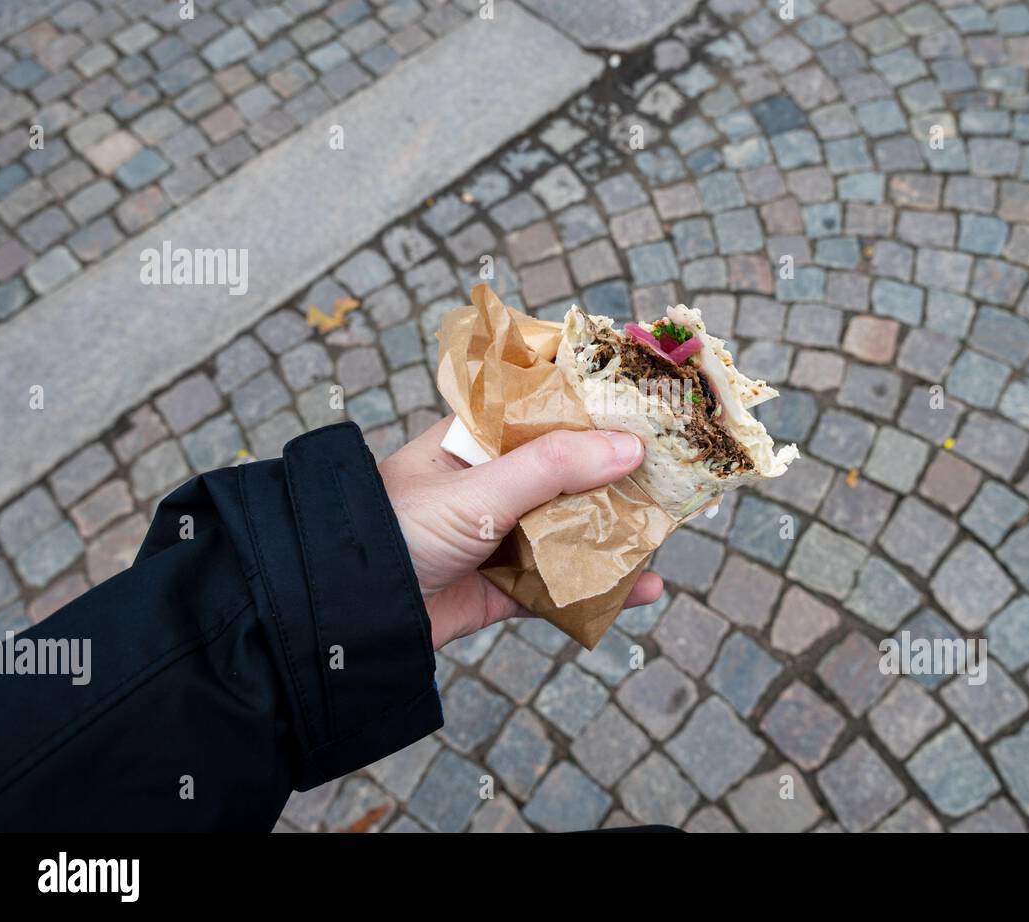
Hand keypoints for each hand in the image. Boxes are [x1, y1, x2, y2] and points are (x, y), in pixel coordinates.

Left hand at [378, 414, 664, 649]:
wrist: (351, 616)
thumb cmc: (398, 530)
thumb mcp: (479, 490)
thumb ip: (553, 468)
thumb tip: (630, 448)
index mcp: (478, 441)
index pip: (548, 413)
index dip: (599, 412)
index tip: (653, 411)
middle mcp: (493, 484)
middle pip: (571, 474)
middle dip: (621, 478)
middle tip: (678, 475)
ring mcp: (501, 536)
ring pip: (573, 530)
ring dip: (618, 534)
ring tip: (667, 530)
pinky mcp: (505, 588)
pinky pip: (564, 585)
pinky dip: (604, 588)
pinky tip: (645, 588)